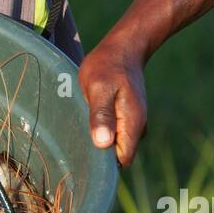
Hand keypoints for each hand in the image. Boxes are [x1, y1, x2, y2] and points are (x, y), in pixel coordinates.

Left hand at [78, 37, 147, 166]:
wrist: (123, 49)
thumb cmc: (107, 66)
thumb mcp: (99, 88)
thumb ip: (101, 115)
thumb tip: (103, 143)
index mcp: (132, 124)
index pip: (122, 160)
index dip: (104, 164)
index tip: (84, 156)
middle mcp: (136, 128)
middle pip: (118, 155)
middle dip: (99, 154)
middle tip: (76, 141)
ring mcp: (133, 123)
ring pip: (115, 144)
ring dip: (98, 141)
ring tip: (79, 128)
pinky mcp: (127, 117)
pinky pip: (114, 133)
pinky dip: (101, 131)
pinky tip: (87, 120)